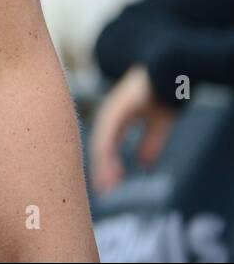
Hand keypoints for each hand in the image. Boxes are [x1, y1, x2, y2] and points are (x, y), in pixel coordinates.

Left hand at [89, 65, 178, 193]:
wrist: (163, 71)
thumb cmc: (160, 93)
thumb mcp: (157, 123)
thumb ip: (150, 143)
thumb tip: (143, 164)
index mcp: (115, 120)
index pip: (105, 147)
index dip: (105, 167)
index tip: (107, 187)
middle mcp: (109, 117)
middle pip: (99, 148)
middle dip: (101, 170)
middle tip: (103, 192)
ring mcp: (110, 114)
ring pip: (100, 145)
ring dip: (103, 166)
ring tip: (106, 185)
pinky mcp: (116, 112)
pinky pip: (107, 136)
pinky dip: (106, 153)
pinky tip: (109, 167)